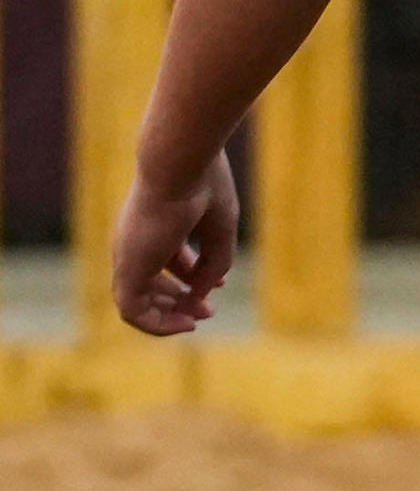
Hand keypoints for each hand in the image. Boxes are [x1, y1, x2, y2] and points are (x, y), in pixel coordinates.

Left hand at [113, 152, 238, 334]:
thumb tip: (202, 295)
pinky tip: (185, 323)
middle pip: (151, 283)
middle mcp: (137, 242)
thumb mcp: (220, 230)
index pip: (168, 261)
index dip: (194, 278)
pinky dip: (157, 324)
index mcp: (156, 225)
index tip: (220, 285)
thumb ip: (214, 263)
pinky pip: (132, 311)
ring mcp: (129, 255)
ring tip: (196, 320)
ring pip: (137, 301)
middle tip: (210, 311)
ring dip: (168, 316)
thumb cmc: (204, 188)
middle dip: (181, 300)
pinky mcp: (128, 268)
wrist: (180, 166)